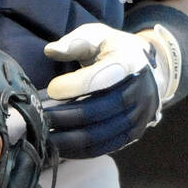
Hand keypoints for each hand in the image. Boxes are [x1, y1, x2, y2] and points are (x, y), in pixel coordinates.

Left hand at [41, 23, 164, 157]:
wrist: (149, 69)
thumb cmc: (115, 50)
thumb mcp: (98, 36)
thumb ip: (75, 42)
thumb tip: (50, 50)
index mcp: (129, 64)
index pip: (100, 79)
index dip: (74, 86)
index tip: (51, 88)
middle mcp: (138, 93)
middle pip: (97, 111)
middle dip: (64, 116)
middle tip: (38, 116)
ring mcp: (138, 117)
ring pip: (99, 134)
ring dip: (68, 138)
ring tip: (43, 134)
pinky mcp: (133, 134)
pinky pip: (104, 147)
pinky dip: (80, 150)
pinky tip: (58, 147)